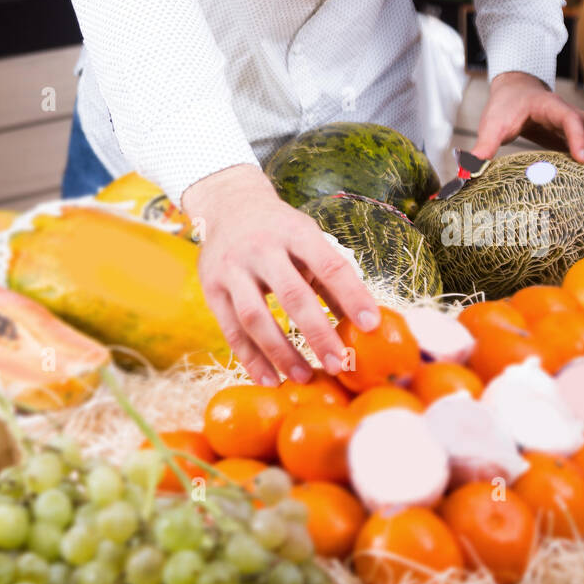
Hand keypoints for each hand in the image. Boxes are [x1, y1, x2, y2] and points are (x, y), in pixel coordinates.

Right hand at [183, 163, 380, 385]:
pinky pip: (231, 330)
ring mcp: (232, 268)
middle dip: (317, 333)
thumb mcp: (308, 240)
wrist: (229, 205)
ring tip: (303, 377)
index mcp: (294, 232)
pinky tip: (270, 378)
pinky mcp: (211, 288)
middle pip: (292, 294)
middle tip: (339, 364)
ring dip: (281, 352)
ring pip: (255, 317)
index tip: (372, 325)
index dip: (352, 295)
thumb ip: (331, 279)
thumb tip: (363, 322)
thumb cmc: (280, 230)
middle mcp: (261, 247)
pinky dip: (251, 358)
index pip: (329, 264)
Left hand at [471, 70, 583, 178]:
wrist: (514, 90)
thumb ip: (484, 144)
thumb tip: (468, 168)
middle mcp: (568, 113)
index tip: (582, 159)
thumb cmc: (505, 106)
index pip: (570, 118)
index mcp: (549, 107)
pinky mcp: (577, 134)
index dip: (578, 138)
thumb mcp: (493, 123)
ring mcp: (576, 122)